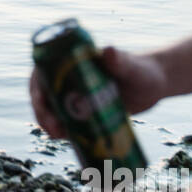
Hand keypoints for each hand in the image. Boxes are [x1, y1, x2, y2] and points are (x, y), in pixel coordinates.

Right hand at [29, 46, 166, 139]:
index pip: (44, 73)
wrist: (154, 85)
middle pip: (45, 95)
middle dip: (43, 112)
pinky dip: (62, 132)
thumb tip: (108, 50)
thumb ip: (120, 60)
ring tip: (57, 137)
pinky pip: (66, 123)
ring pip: (52, 111)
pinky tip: (65, 141)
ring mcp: (75, 96)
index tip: (43, 103)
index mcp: (72, 62)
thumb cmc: (142, 70)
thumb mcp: (131, 67)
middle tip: (53, 129)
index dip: (37, 89)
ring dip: (49, 124)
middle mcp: (69, 78)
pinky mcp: (84, 112)